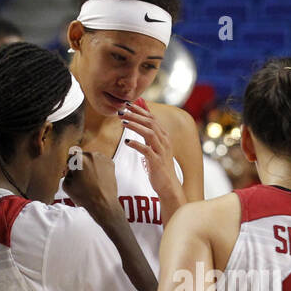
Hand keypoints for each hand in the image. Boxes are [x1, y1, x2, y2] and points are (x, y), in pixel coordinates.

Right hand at [62, 150, 119, 217]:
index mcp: (80, 158)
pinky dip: (99, 168)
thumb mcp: (66, 185)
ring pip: (92, 159)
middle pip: (82, 157)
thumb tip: (71, 170)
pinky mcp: (111, 164)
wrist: (103, 203)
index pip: (71, 158)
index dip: (70, 167)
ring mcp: (103, 159)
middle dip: (80, 166)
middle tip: (81, 178)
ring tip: (90, 179)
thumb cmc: (85, 196)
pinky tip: (97, 178)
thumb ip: (66, 173)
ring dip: (90, 166)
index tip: (72, 173)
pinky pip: (101, 163)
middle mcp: (92, 156)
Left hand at [118, 100, 185, 216]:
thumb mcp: (155, 147)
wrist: (168, 185)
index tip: (127, 104)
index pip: (152, 118)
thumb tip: (137, 121)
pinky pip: (147, 150)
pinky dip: (136, 145)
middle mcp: (164, 141)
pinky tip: (127, 142)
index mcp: (164, 136)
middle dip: (135, 115)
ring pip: (149, 133)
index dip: (140, 110)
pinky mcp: (157, 162)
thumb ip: (148, 134)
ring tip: (123, 122)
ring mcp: (161, 151)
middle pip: (150, 122)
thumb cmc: (159, 166)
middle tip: (121, 111)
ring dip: (135, 126)